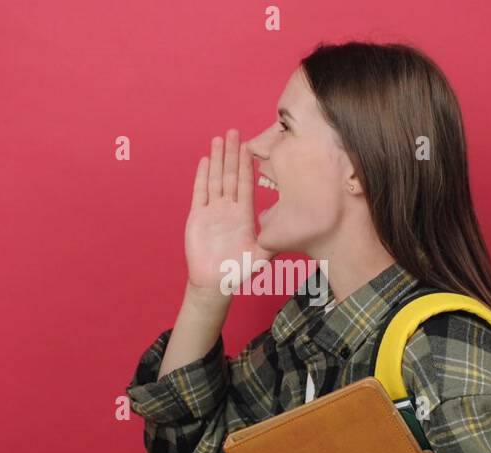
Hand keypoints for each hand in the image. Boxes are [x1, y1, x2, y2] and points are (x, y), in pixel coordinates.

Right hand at [185, 129, 274, 296]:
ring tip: (219, 139)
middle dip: (232, 154)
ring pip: (215, 179)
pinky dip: (202, 177)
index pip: (246, 183)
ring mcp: (212, 211)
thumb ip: (274, 243)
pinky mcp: (197, 216)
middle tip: (234, 131)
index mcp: (244, 214)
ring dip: (217, 159)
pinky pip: (200, 193)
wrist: (215, 283)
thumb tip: (293, 232)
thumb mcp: (262, 256)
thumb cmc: (238, 271)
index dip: (247, 165)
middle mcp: (228, 208)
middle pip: (230, 175)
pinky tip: (205, 161)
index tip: (250, 146)